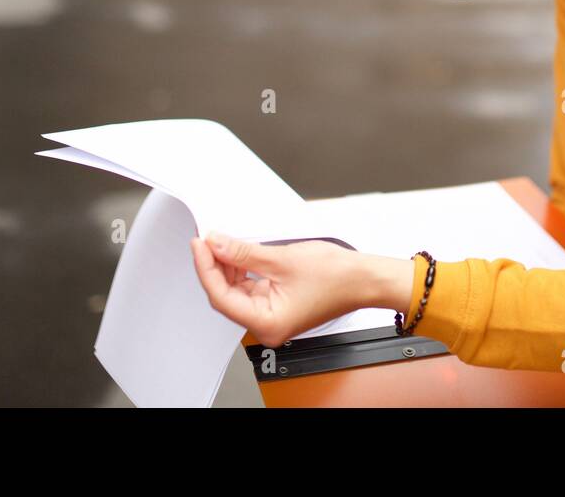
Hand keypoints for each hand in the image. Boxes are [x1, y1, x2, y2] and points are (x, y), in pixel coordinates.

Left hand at [191, 232, 413, 346]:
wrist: (364, 278)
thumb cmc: (337, 276)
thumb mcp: (282, 258)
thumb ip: (243, 252)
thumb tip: (216, 244)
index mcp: (267, 323)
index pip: (221, 297)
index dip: (206, 268)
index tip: (200, 244)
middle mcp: (267, 325)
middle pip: (226, 295)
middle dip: (215, 265)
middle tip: (206, 238)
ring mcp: (272, 315)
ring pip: (236, 290)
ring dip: (228, 266)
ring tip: (221, 241)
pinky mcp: (277, 304)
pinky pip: (251, 287)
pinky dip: (242, 269)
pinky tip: (237, 252)